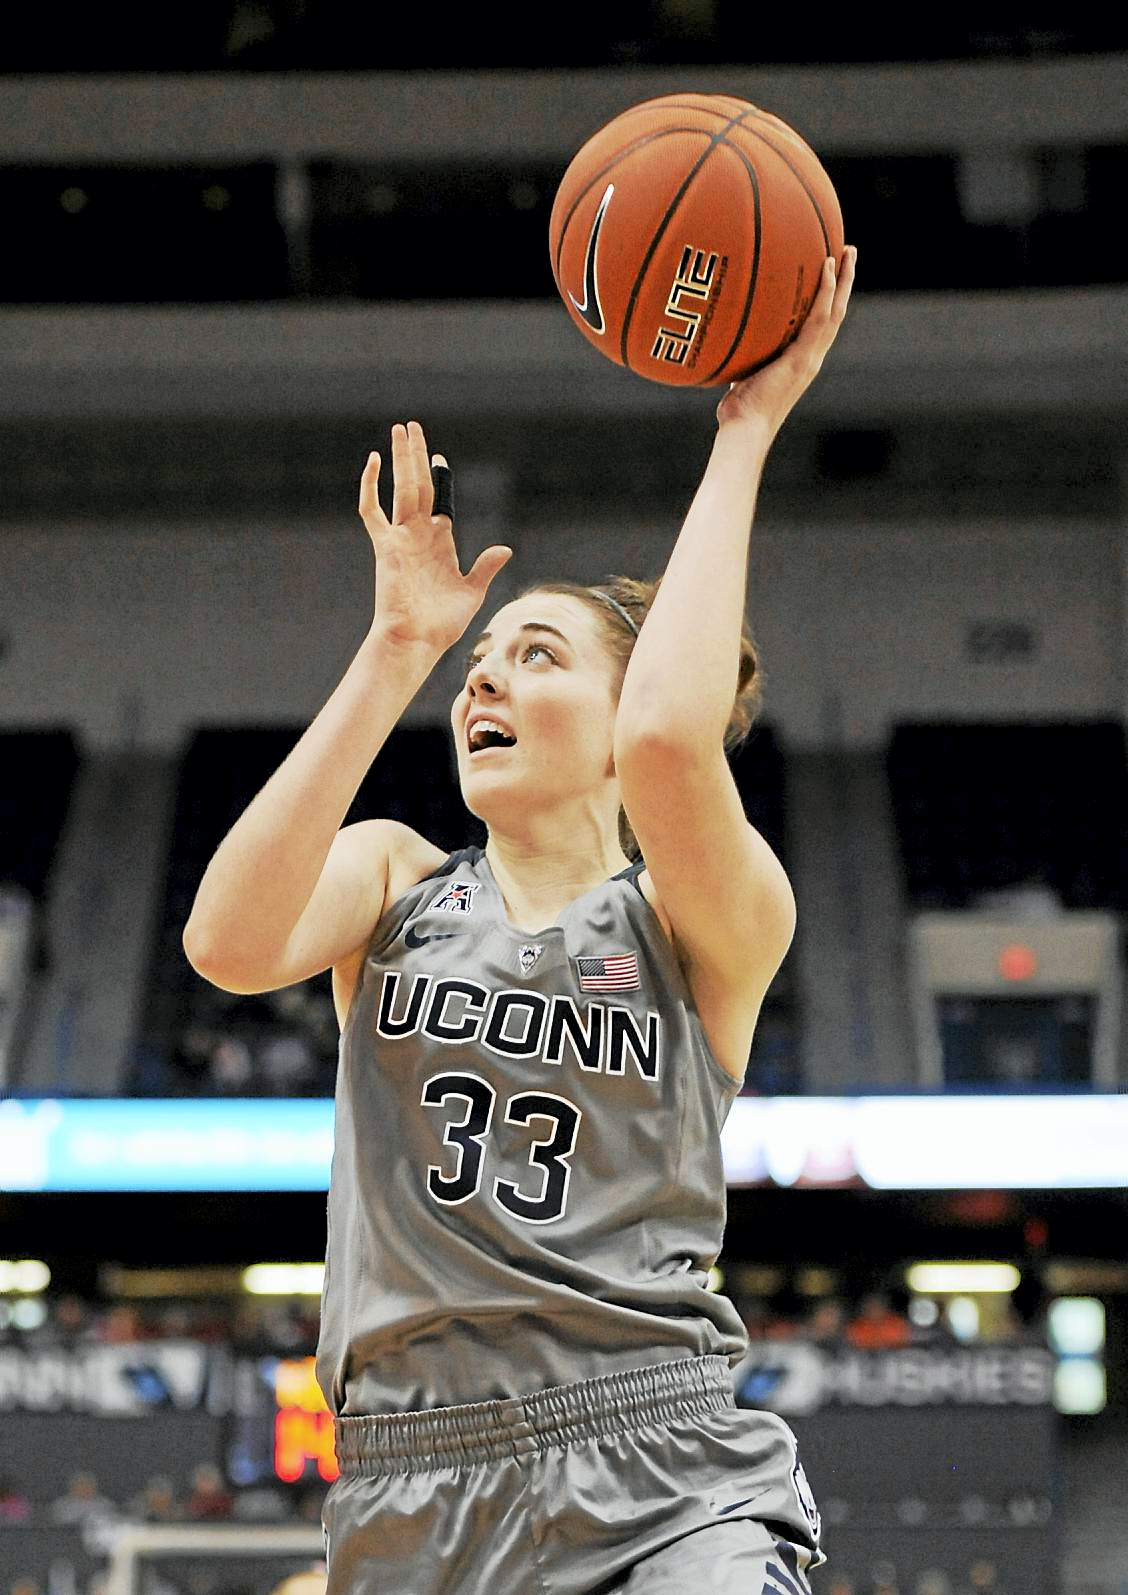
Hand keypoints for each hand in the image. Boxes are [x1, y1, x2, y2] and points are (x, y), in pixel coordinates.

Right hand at [359, 420, 512, 654]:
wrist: (417, 640)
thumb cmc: (441, 624)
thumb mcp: (471, 592)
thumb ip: (484, 567)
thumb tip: (505, 548)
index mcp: (440, 543)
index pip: (440, 501)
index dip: (440, 479)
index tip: (439, 458)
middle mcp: (419, 535)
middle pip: (418, 485)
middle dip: (415, 455)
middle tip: (411, 427)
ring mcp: (401, 538)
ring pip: (400, 487)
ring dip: (401, 457)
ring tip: (399, 429)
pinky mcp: (385, 545)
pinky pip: (372, 510)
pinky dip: (370, 485)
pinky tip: (372, 460)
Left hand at [715, 246, 856, 438]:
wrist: (745, 431)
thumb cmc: (739, 411)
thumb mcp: (745, 375)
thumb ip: (746, 356)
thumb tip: (728, 336)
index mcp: (803, 362)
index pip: (823, 325)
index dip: (831, 299)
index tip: (834, 273)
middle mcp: (813, 358)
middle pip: (837, 312)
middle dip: (845, 281)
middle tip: (849, 251)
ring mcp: (810, 358)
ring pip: (835, 310)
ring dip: (843, 278)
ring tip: (848, 250)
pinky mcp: (802, 358)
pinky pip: (818, 317)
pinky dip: (825, 290)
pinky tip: (826, 265)